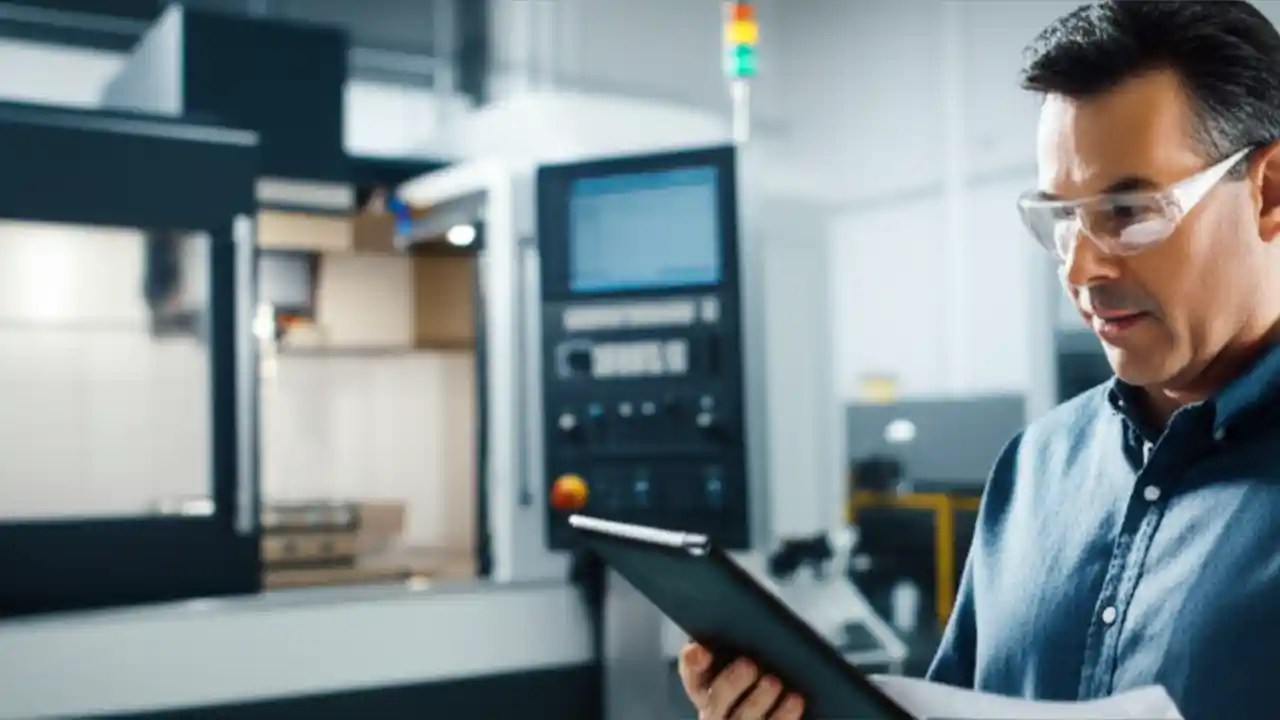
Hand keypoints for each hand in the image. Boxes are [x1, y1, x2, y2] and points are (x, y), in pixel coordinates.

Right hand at [678, 642, 805, 719]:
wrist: (787, 700)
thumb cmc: (758, 662)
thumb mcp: (740, 650)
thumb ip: (735, 639)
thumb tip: (741, 619)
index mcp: (704, 685)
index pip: (691, 673)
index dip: (694, 662)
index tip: (703, 650)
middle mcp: (716, 711)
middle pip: (715, 702)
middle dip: (730, 684)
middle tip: (749, 665)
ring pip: (743, 719)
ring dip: (758, 701)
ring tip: (774, 681)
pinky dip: (784, 715)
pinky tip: (796, 699)